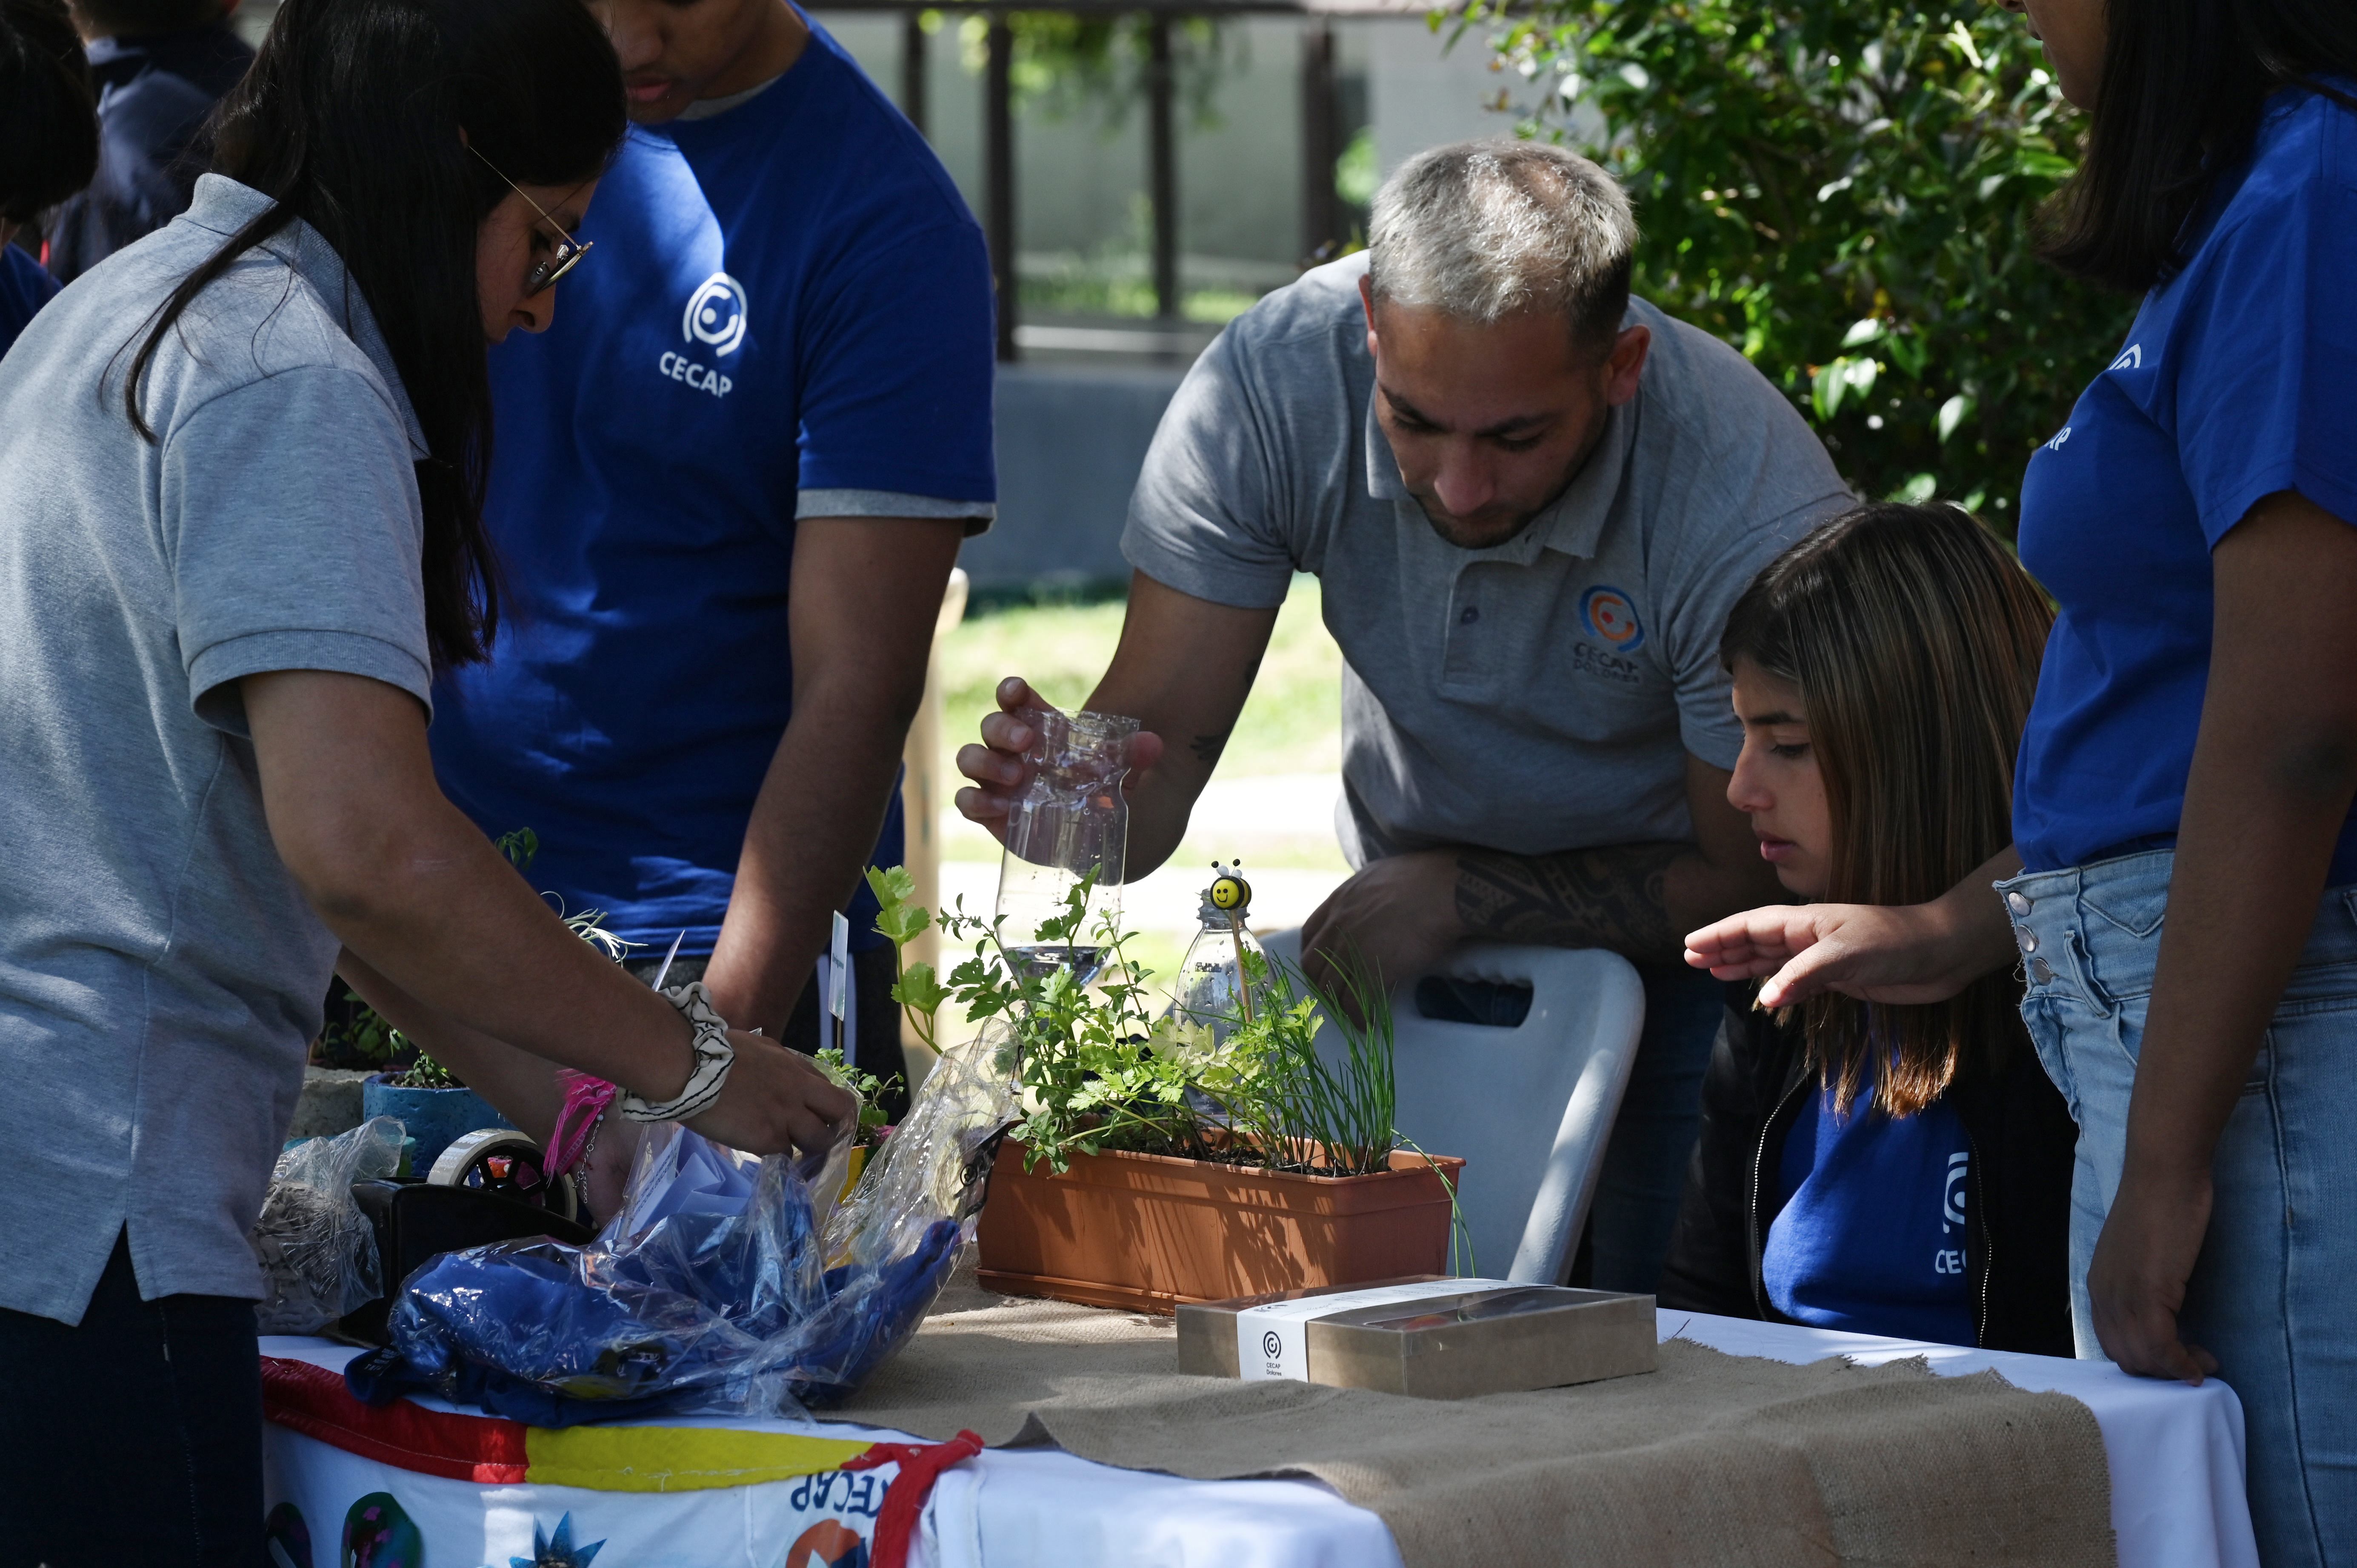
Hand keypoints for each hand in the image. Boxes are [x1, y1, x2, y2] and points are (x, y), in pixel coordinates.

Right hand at [684, 1030, 858, 1156]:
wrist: (688, 1065)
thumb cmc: (712, 1052)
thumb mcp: (757, 1049)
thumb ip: (775, 1065)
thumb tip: (777, 1076)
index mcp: (794, 1066)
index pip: (828, 1088)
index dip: (826, 1106)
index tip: (818, 1116)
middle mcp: (798, 1090)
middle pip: (840, 1111)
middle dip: (835, 1126)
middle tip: (819, 1137)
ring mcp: (785, 1116)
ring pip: (820, 1141)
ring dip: (811, 1149)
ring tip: (797, 1154)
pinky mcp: (766, 1138)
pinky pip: (786, 1156)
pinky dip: (781, 1160)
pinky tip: (770, 1159)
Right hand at [953, 677, 1164, 844]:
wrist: (1091, 832)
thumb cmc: (1095, 787)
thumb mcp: (1116, 770)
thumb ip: (1133, 755)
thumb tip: (1153, 743)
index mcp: (1036, 727)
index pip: (1013, 699)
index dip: (1010, 691)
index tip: (1018, 692)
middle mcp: (1009, 749)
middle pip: (990, 726)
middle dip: (1002, 729)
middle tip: (1027, 743)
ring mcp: (995, 779)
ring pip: (968, 757)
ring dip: (985, 762)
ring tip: (1016, 777)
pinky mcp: (989, 811)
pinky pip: (966, 800)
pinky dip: (976, 800)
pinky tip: (1001, 807)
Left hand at [1300, 851, 1464, 1007]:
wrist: (1444, 891)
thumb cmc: (1425, 877)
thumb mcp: (1380, 874)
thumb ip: (1366, 892)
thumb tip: (1371, 899)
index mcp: (1340, 901)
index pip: (1310, 933)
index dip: (1312, 952)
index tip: (1321, 963)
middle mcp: (1338, 926)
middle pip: (1313, 963)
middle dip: (1320, 982)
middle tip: (1335, 993)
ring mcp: (1352, 950)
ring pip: (1330, 986)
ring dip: (1338, 1003)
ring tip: (1351, 1012)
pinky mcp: (1372, 972)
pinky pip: (1354, 1002)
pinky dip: (1357, 1017)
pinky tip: (1366, 1023)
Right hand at [1684, 901, 1995, 1008]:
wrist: (1943, 954)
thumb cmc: (1895, 944)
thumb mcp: (1845, 955)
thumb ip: (1802, 975)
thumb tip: (1764, 997)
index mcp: (1806, 921)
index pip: (1752, 925)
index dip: (1720, 934)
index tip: (1690, 945)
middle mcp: (1809, 937)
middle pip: (1756, 940)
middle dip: (1723, 947)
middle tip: (1690, 959)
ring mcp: (1823, 957)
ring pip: (1772, 960)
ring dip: (1743, 964)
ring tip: (1712, 972)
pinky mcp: (1839, 978)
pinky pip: (1795, 981)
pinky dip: (1774, 985)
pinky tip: (1761, 992)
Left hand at [2087, 1162, 2219, 1382]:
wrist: (2164, 1175)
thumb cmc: (2161, 1207)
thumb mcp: (2142, 1255)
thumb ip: (2143, 1284)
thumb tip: (2163, 1313)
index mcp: (2099, 1286)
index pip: (2113, 1342)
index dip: (2145, 1361)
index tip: (2174, 1363)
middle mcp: (2103, 1295)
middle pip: (2125, 1356)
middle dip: (2161, 1372)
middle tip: (2196, 1366)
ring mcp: (2122, 1294)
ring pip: (2143, 1356)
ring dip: (2175, 1371)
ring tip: (2205, 1363)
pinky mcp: (2148, 1291)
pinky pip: (2160, 1345)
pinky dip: (2181, 1363)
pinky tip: (2200, 1364)